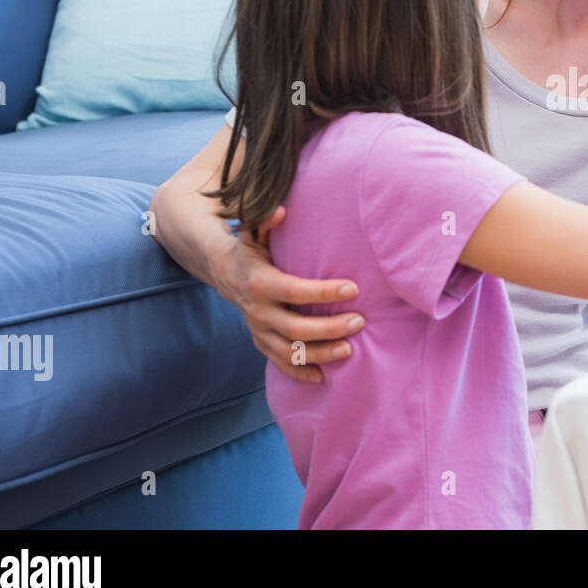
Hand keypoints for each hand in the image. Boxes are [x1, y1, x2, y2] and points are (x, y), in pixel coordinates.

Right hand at [223, 204, 363, 382]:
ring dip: (320, 354)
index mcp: (260, 283)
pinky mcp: (262, 344)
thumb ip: (264, 222)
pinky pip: (280, 364)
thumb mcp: (253, 233)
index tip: (353, 288)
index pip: (294, 291)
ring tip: (350, 350)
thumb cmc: (252, 250)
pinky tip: (324, 377)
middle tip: (360, 322)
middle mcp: (258, 312)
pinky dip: (301, 373)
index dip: (323, 292)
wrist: (227, 275)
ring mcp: (259, 331)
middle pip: (295, 328)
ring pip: (290, 352)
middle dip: (329, 328)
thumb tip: (281, 210)